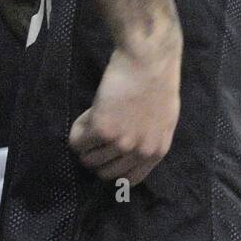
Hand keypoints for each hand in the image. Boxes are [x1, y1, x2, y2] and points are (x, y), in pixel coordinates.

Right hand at [69, 31, 181, 185]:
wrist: (149, 60)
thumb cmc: (157, 82)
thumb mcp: (163, 120)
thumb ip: (148, 139)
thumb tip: (130, 152)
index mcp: (156, 151)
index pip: (130, 180)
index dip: (114, 169)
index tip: (107, 156)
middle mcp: (140, 152)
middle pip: (105, 172)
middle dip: (97, 155)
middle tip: (97, 133)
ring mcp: (121, 142)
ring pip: (88, 159)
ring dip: (86, 142)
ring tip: (94, 119)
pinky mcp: (102, 129)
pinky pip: (77, 142)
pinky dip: (77, 130)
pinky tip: (88, 113)